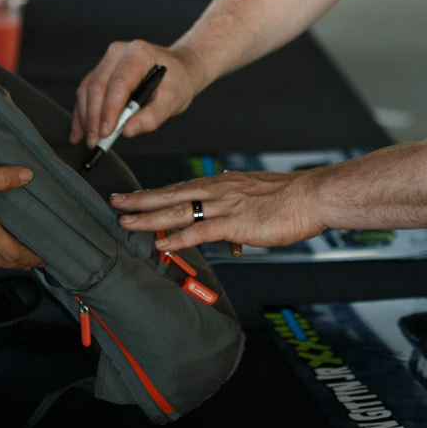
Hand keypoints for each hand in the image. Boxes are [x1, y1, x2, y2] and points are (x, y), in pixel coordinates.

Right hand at [70, 39, 203, 146]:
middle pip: (98, 86)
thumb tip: (127, 131)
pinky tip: (79, 131)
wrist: (180, 67)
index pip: (119, 84)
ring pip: (88, 89)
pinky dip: (83, 112)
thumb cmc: (178, 81)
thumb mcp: (174, 100)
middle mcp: (119, 52)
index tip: (106, 133)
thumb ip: (152, 117)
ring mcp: (108, 59)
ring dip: (85, 117)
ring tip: (88, 140)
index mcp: (139, 54)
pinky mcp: (102, 70)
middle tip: (95, 142)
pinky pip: (87, 91)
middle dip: (94, 117)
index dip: (110, 110)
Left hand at [110, 170, 322, 251]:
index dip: (156, 194)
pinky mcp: (235, 222)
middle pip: (171, 194)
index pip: (181, 188)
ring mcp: (224, 205)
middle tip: (115, 201)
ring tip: (126, 221)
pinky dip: (178, 237)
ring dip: (149, 217)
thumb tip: (226, 231)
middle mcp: (218, 190)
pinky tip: (161, 243)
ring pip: (178, 210)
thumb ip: (236, 211)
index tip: (135, 197)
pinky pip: (200, 231)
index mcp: (222, 184)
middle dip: (140, 199)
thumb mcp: (256, 198)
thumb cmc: (290, 199)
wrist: (312, 196)